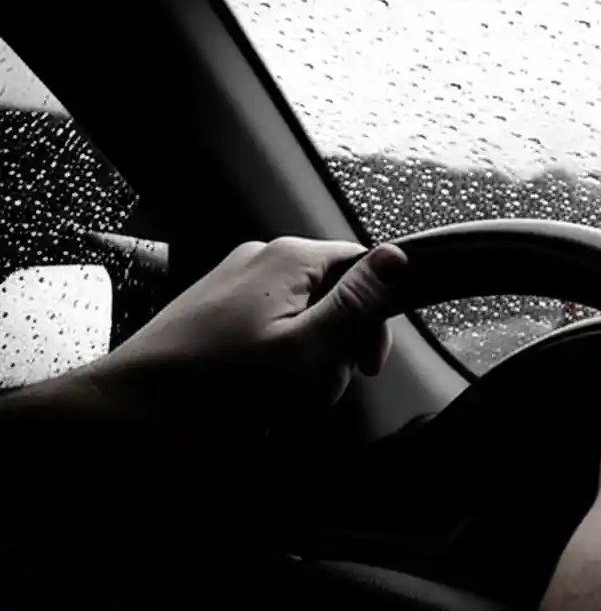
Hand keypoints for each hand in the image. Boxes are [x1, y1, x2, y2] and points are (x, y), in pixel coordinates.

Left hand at [86, 237, 409, 436]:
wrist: (131, 413)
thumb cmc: (216, 385)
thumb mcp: (307, 348)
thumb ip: (358, 302)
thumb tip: (400, 256)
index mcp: (290, 259)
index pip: (365, 267)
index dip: (376, 319)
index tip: (368, 364)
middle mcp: (263, 261)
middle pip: (335, 299)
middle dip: (336, 352)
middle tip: (316, 391)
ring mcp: (236, 285)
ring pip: (304, 322)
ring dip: (306, 367)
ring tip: (281, 403)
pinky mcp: (217, 313)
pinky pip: (270, 332)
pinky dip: (275, 367)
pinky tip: (259, 399)